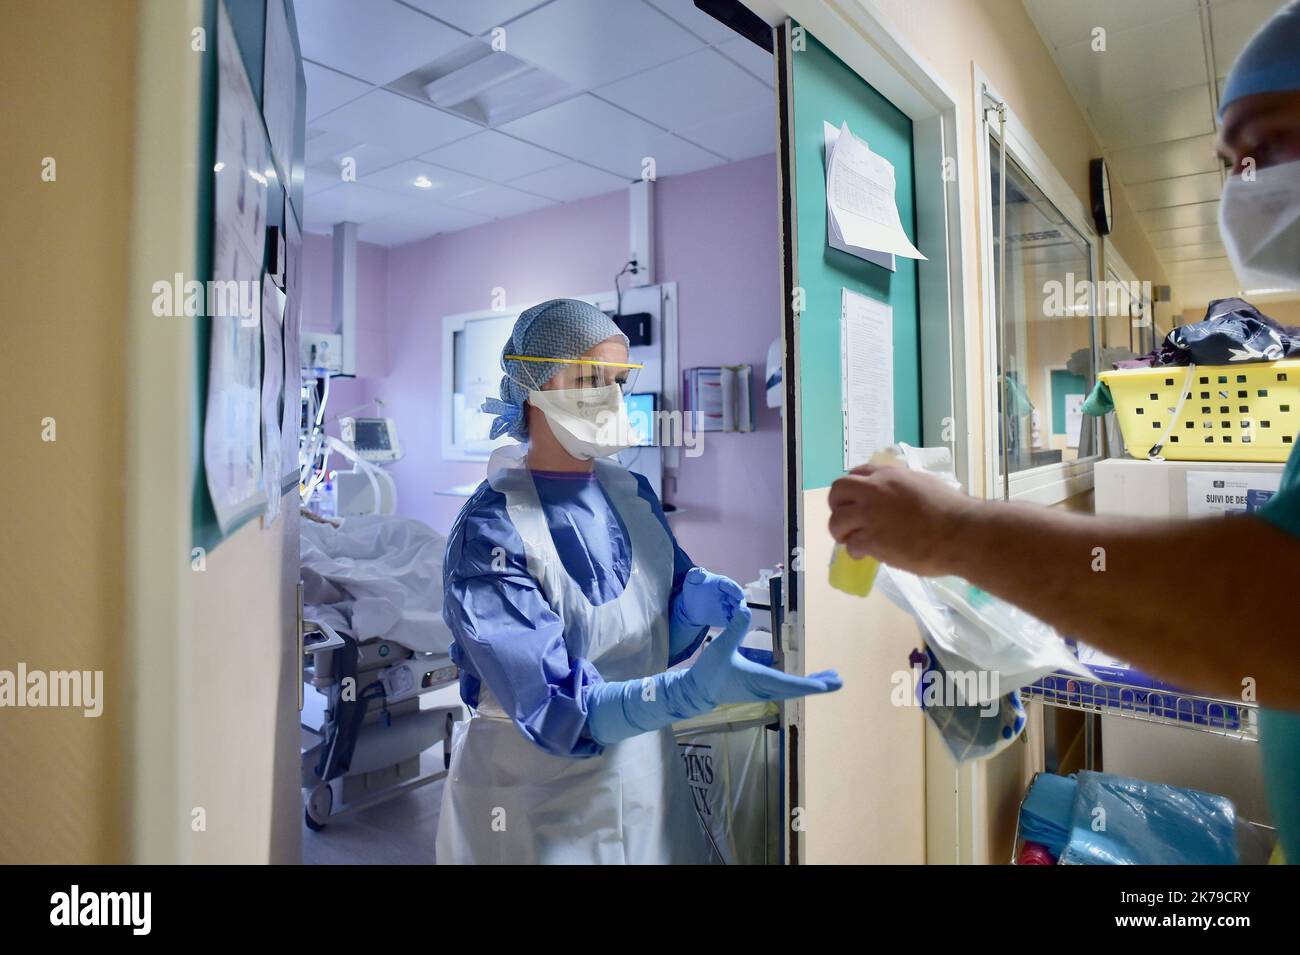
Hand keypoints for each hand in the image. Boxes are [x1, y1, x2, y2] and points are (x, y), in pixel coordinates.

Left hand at [673, 567, 744, 628]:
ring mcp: (730, 606)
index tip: (739, 595)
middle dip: (740, 605)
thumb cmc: (693, 589)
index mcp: (722, 583)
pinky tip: (734, 628)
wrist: (691, 606)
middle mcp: (730, 594)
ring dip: (739, 616)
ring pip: (739, 611)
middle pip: (738, 599)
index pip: (730, 585)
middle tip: (739, 610)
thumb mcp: (691, 580)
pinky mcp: (729, 617)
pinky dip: (736, 624)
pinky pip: (735, 621)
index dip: (735, 590)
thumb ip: (695, 574)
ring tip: (736, 621)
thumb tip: (701, 571)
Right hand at [685, 605, 841, 706]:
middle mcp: (765, 689)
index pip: (788, 684)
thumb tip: (745, 608)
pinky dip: (802, 684)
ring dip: (813, 683)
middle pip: (797, 689)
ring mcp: (764, 691)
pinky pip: (787, 688)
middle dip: (819, 684)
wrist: (698, 691)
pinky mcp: (761, 690)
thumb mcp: (720, 647)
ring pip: (794, 690)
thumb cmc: (709, 670)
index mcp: (758, 679)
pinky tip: (812, 680)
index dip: (808, 684)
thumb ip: (734, 628)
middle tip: (839, 680)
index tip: (826, 685)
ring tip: (833, 677)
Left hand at [827, 464, 976, 576]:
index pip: (856, 472)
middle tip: (848, 519)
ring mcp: (870, 516)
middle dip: (838, 506)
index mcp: (888, 475)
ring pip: (836, 521)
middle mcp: (874, 491)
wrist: (961, 533)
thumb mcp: (924, 483)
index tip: (856, 500)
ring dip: (841, 531)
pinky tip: (865, 554)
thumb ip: (903, 486)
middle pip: (838, 491)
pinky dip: (855, 551)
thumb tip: (896, 496)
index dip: (853, 489)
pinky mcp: (872, 540)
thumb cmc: (952, 509)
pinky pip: (851, 545)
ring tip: (852, 539)